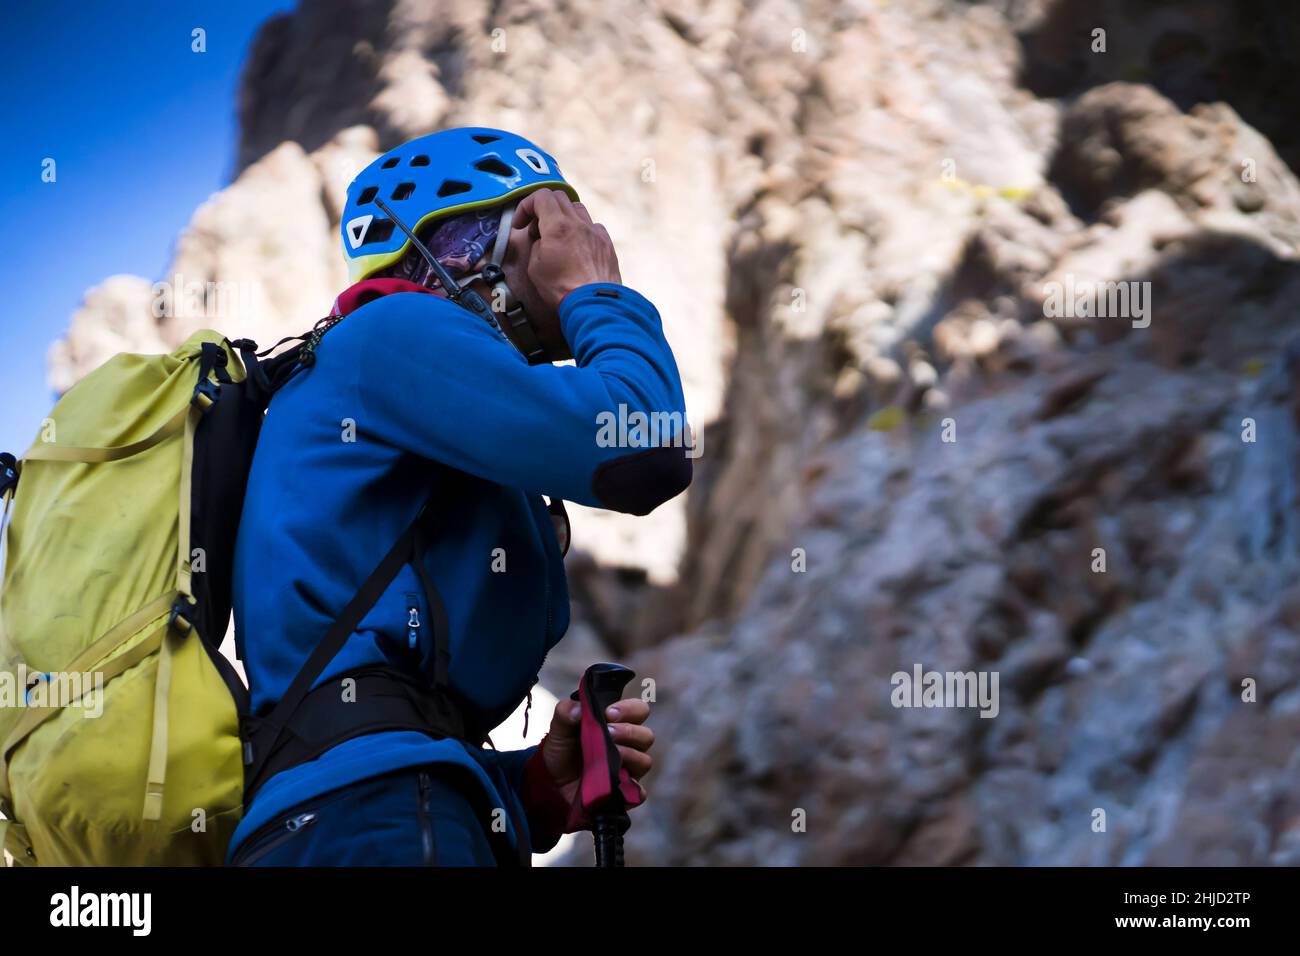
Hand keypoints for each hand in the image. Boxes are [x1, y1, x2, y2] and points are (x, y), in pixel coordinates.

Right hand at [511, 188, 621, 310]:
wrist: (594, 305)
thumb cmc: (562, 289)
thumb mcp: (535, 268)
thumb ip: (536, 246)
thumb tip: (542, 240)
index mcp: (557, 225)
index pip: (541, 196)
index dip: (525, 206)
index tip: (520, 224)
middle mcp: (578, 223)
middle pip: (559, 197)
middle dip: (543, 208)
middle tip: (536, 229)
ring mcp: (595, 232)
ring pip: (578, 209)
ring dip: (563, 216)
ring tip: (557, 237)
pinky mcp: (607, 244)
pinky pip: (593, 226)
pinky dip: (581, 230)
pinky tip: (577, 247)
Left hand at [541, 696, 652, 807]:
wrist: (552, 782)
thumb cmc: (563, 751)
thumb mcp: (560, 729)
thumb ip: (566, 713)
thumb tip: (579, 708)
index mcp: (618, 724)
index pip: (639, 710)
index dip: (630, 709)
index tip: (609, 713)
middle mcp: (629, 745)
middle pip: (647, 736)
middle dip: (629, 731)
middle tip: (609, 732)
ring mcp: (628, 770)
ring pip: (644, 761)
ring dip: (629, 755)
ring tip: (608, 755)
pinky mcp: (624, 793)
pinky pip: (639, 792)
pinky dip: (631, 787)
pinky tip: (616, 782)